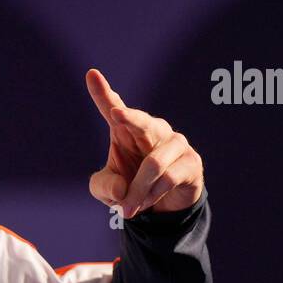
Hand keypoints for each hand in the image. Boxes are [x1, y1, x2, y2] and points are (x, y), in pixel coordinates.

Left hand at [85, 69, 203, 218]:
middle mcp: (152, 130)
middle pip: (142, 121)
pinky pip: (169, 178)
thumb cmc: (130, 186)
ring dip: (138, 190)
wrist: (162, 206)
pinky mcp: (191, 162)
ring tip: (128, 208)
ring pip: (154, 164)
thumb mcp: (107, 191)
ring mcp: (175, 143)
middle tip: (116, 114)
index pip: (113, 107)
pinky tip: (146, 203)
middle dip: (130, 117)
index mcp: (126, 130)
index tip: (91, 74)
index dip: (103, 92)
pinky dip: (152, 195)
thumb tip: (122, 190)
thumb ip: (105, 188)